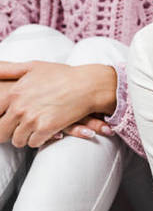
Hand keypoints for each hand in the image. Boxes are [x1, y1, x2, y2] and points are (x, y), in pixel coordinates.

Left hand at [0, 61, 116, 147]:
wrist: (86, 86)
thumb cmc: (61, 75)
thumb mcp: (32, 67)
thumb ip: (8, 69)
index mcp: (13, 92)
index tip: (4, 120)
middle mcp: (19, 107)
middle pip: (1, 131)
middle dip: (7, 133)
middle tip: (15, 131)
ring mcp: (32, 119)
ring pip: (17, 140)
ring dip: (23, 138)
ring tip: (31, 131)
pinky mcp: (46, 129)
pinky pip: (33, 143)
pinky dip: (38, 140)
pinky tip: (44, 132)